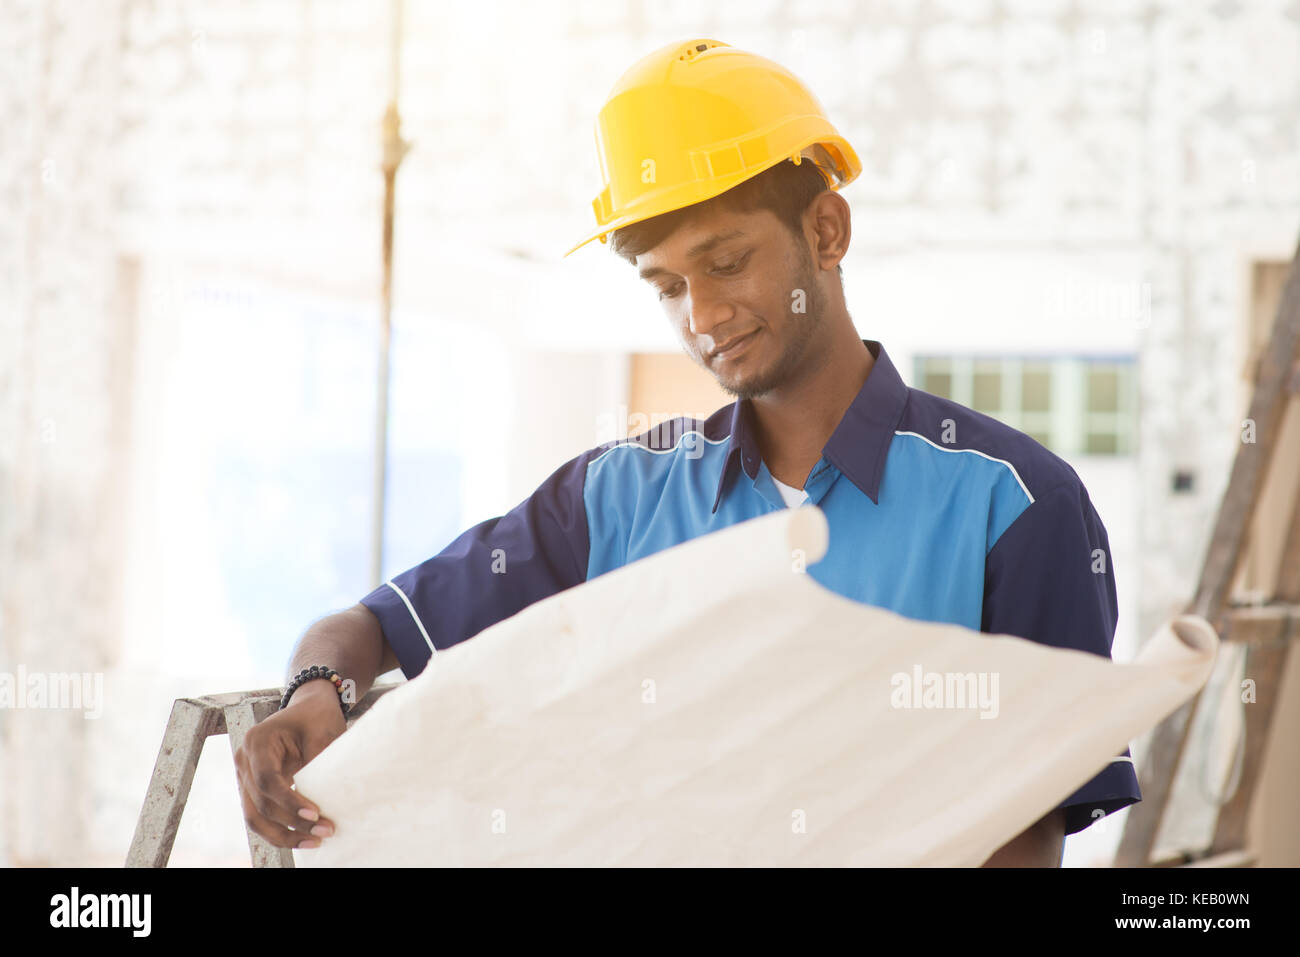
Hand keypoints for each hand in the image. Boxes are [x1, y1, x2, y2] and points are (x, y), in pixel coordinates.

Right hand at [234, 679, 346, 848]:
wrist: (309, 707)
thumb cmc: (317, 717)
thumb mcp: (323, 733)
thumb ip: (319, 764)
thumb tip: (326, 803)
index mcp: (257, 741)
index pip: (267, 780)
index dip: (289, 801)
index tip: (316, 813)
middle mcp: (244, 759)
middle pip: (260, 803)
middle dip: (292, 823)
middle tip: (326, 831)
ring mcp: (244, 775)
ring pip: (254, 817)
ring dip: (283, 835)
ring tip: (314, 841)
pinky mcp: (252, 787)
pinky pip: (260, 815)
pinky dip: (278, 830)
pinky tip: (302, 838)